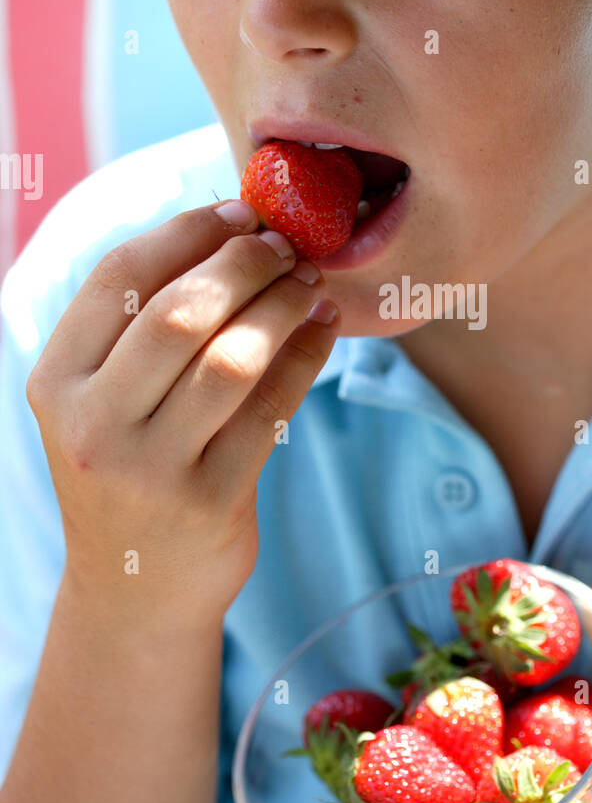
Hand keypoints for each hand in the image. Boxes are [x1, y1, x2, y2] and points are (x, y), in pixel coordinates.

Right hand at [26, 200, 339, 633]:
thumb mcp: (105, 401)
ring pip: (231, 359)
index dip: (186, 232)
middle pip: (179, 314)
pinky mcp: (209, 502)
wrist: (134, 591)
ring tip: (310, 282)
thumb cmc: (131, 470)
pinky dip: (306, 356)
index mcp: (56, 382)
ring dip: (282, 306)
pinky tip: (323, 327)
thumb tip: (233, 230)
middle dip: (244, 265)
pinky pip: (271, 409)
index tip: (240, 211)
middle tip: (287, 246)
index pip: (119, 279)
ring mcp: (150, 470)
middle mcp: (92, 425)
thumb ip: (143, 328)